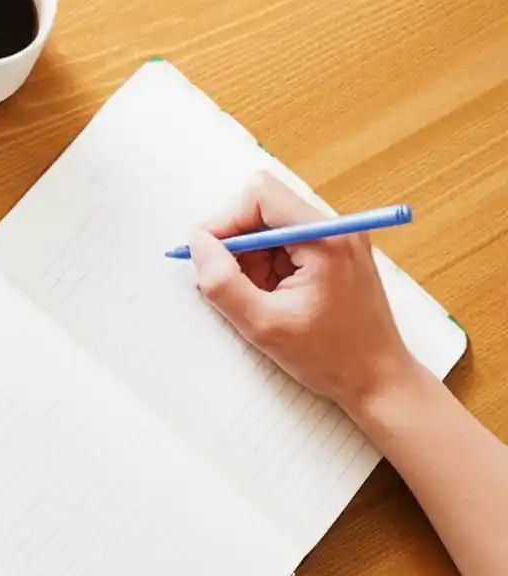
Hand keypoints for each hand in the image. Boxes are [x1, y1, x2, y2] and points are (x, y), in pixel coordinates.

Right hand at [188, 171, 421, 411]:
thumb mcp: (263, 325)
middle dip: (238, 243)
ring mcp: (338, 239)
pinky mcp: (336, 253)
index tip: (209, 256)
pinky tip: (275, 299)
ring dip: (253, 259)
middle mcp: (336, 228)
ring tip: (260, 299)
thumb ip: (222, 281)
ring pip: (272, 227)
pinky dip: (269, 267)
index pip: (261, 195)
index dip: (226, 221)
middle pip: (265, 207)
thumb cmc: (330, 357)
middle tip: (232, 284)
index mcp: (324, 238)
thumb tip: (197, 243)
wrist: (378, 380)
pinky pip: (287, 244)